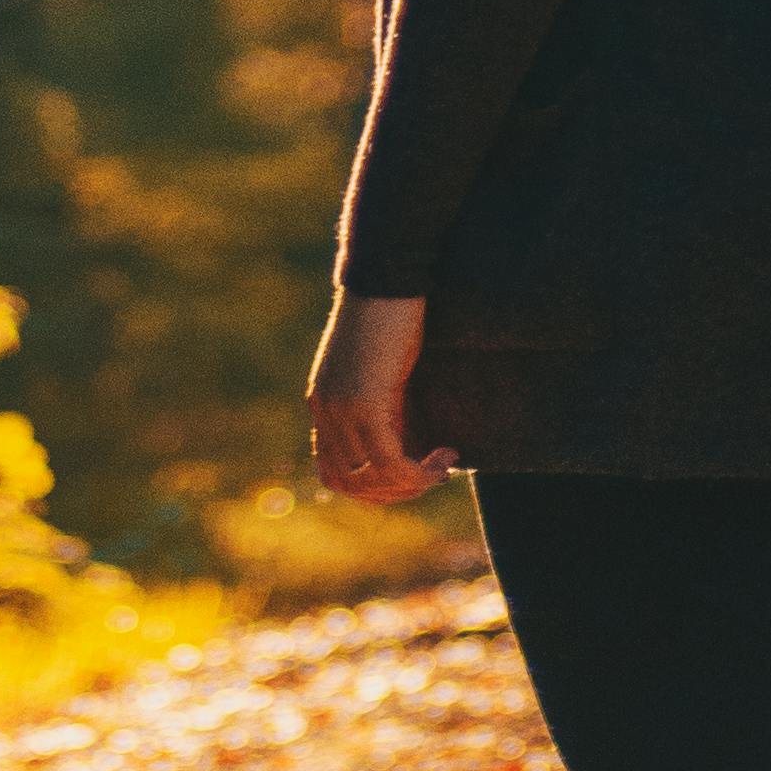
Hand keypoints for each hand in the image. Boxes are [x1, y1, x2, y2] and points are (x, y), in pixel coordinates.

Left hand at [307, 289, 448, 507]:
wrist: (388, 277)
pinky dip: (419, 470)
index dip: (371, 488)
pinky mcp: (365, 403)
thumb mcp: (383, 371)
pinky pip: (389, 461)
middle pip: (348, 484)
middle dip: (393, 493)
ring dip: (412, 484)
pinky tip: (447, 455)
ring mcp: (341, 409)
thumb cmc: (393, 316)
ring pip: (371, 478)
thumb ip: (385, 407)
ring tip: (444, 466)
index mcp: (323, 403)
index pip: (332, 473)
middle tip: (431, 478)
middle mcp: (325, 411)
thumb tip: (411, 445)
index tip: (410, 475)